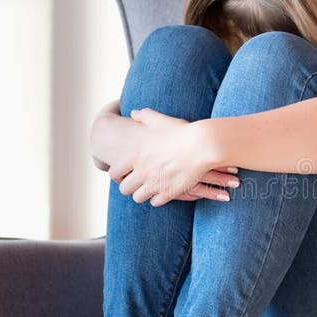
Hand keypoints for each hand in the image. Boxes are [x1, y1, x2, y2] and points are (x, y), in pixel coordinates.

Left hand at [108, 107, 237, 205]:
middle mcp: (141, 171)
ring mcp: (154, 183)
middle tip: (138, 183)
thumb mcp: (160, 120)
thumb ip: (144, 116)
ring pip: (138, 198)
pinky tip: (164, 190)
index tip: (124, 174)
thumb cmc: (182, 131)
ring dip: (143, 194)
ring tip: (151, 188)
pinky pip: (155, 202)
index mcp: (135, 154)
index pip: (114, 172)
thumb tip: (133, 113)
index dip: (117, 175)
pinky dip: (158, 198)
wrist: (203, 145)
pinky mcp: (168, 192)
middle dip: (130, 186)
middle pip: (124, 189)